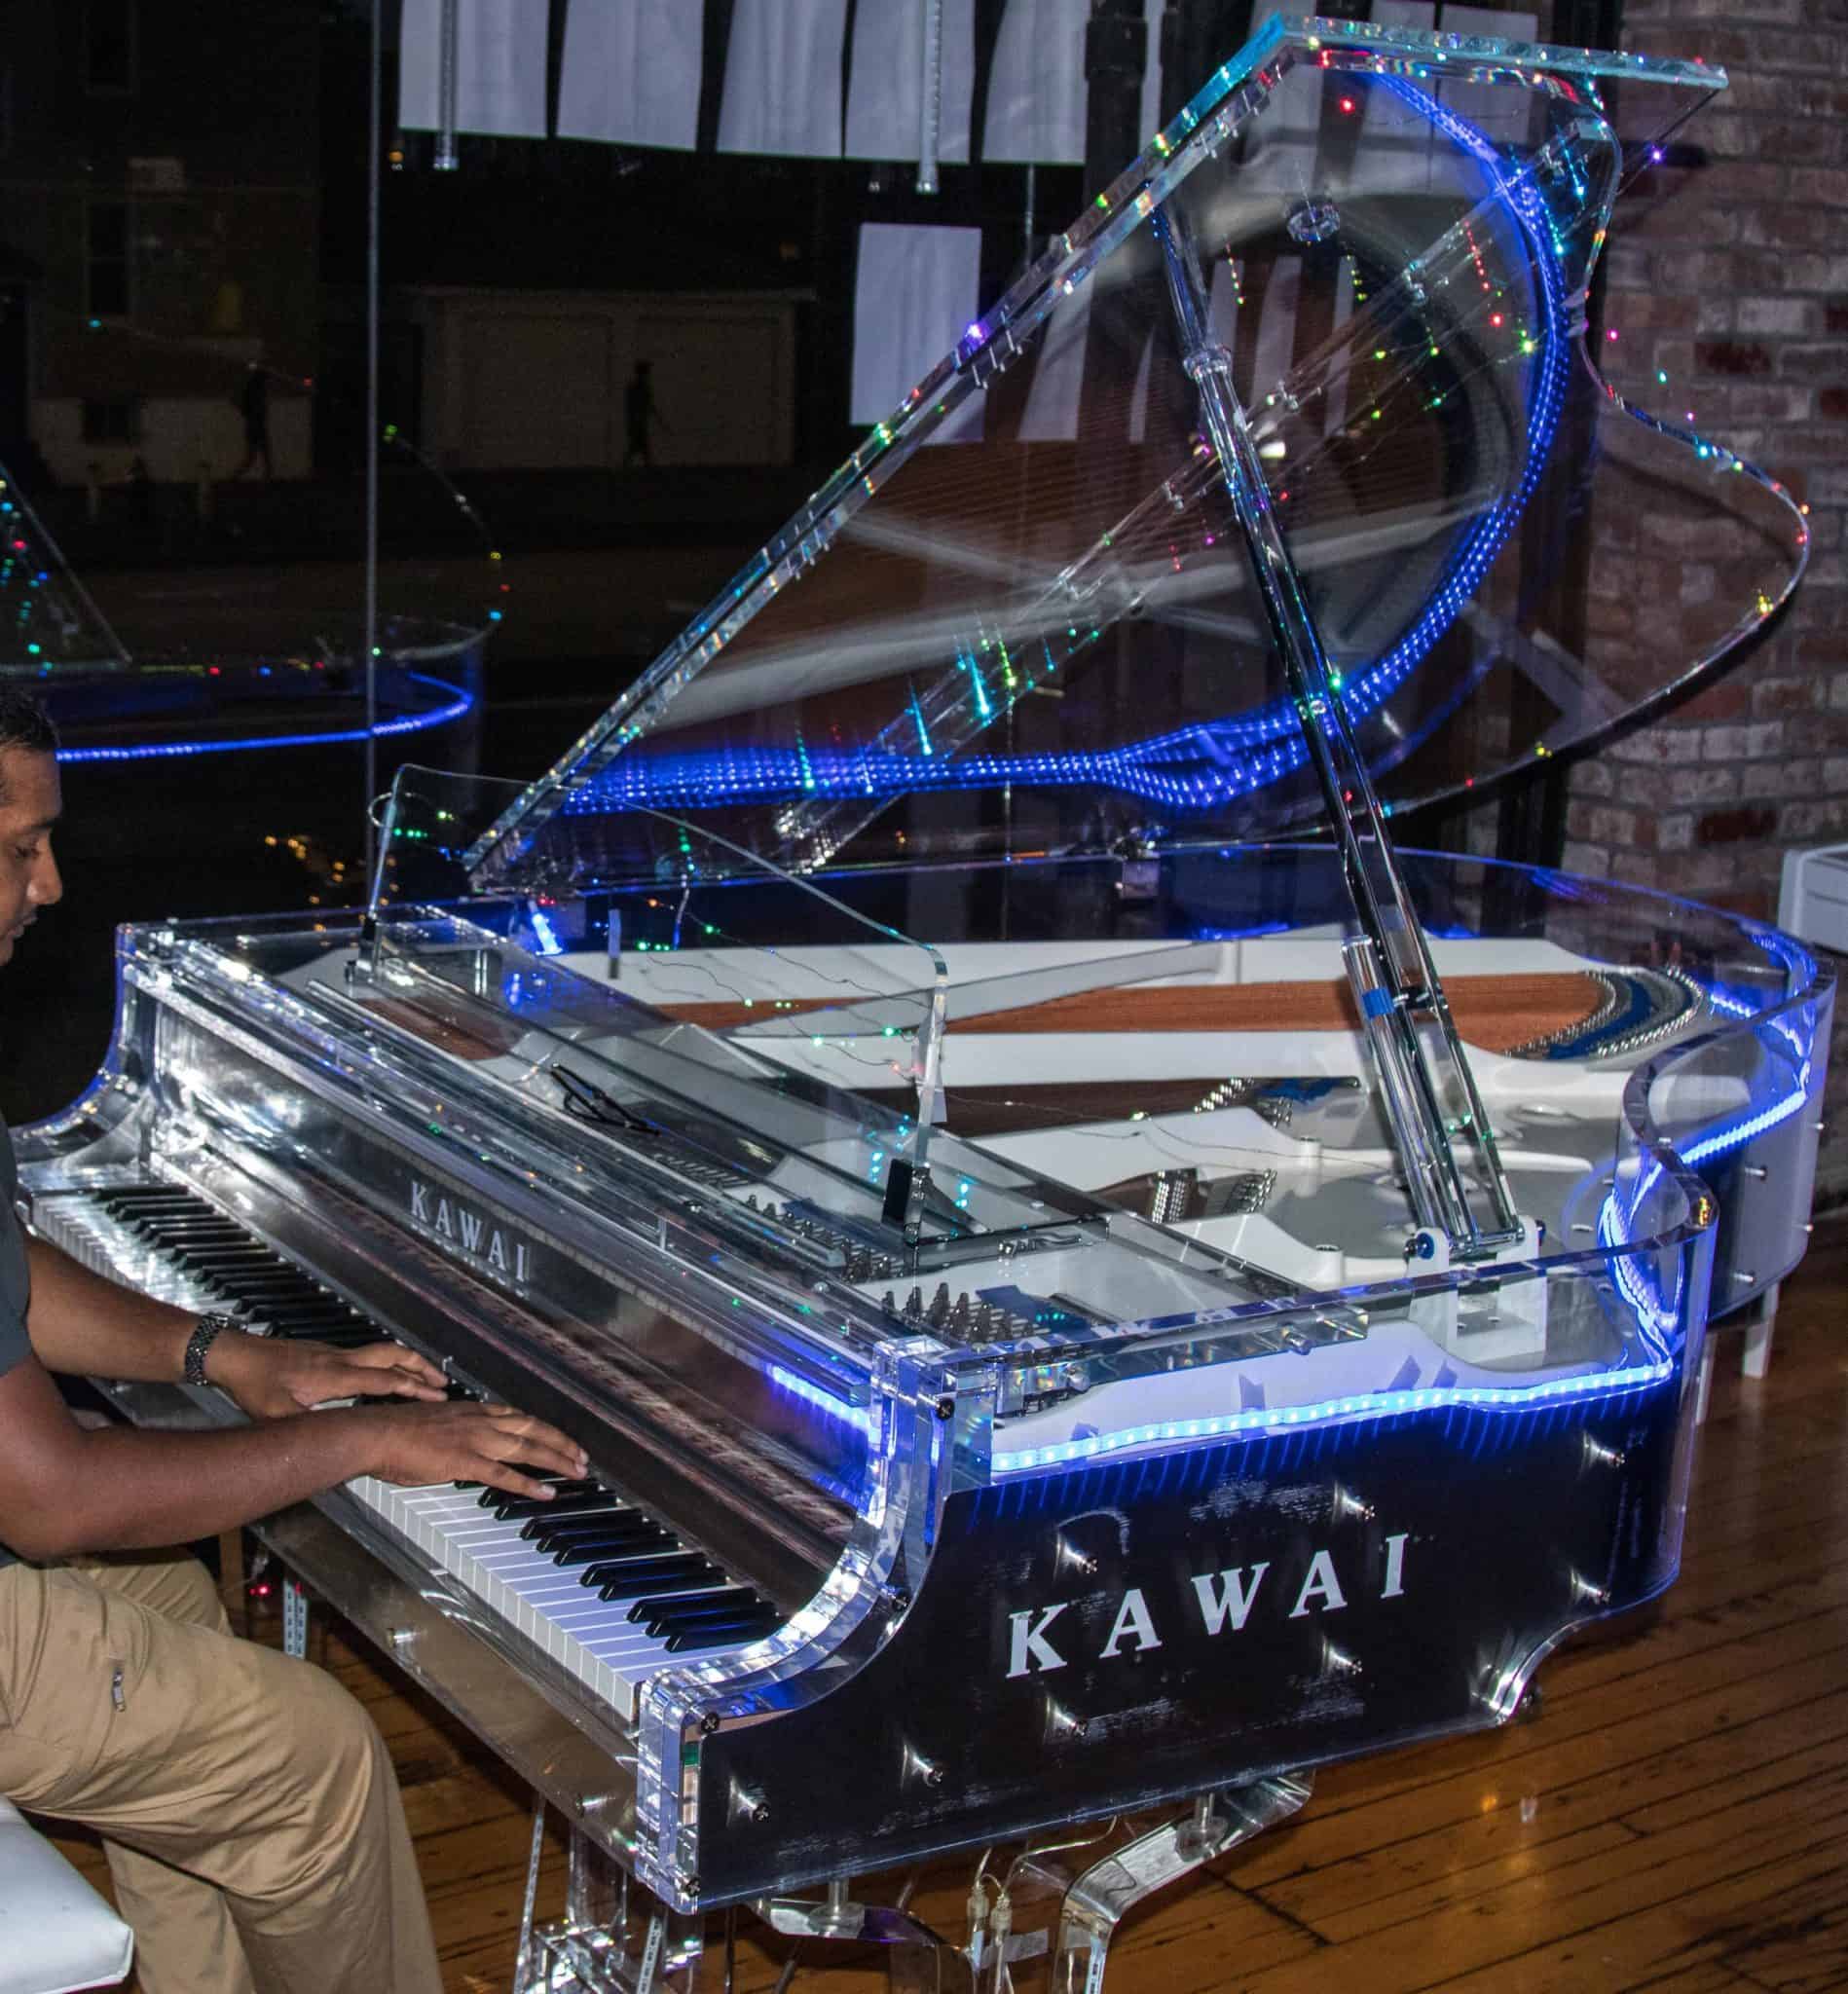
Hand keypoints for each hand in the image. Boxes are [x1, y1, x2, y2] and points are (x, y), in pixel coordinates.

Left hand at [208, 1333, 447, 1420]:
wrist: (236, 1355)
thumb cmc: (255, 1384)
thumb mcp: (275, 1414)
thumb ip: (304, 1428)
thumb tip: (326, 1447)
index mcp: (336, 1376)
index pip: (385, 1380)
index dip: (414, 1388)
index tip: (438, 1396)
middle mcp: (342, 1360)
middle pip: (392, 1355)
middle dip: (421, 1367)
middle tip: (443, 1381)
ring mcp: (335, 1353)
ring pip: (382, 1350)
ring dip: (407, 1360)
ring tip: (424, 1373)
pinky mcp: (327, 1352)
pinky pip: (368, 1353)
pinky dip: (388, 1360)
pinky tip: (386, 1373)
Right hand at [358, 1400, 589, 1496]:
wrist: (374, 1433)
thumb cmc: (394, 1430)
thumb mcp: (433, 1423)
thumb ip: (454, 1431)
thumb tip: (461, 1441)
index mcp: (472, 1411)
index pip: (518, 1417)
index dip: (543, 1428)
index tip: (560, 1438)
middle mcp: (480, 1421)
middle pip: (533, 1428)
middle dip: (561, 1443)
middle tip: (582, 1457)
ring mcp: (475, 1439)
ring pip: (527, 1448)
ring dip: (556, 1460)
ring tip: (576, 1472)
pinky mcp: (465, 1460)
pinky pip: (505, 1474)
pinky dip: (529, 1483)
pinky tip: (547, 1492)